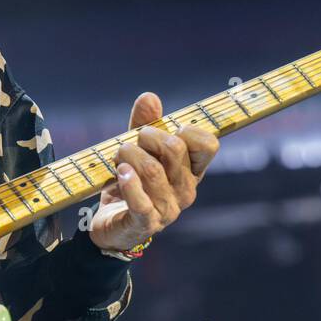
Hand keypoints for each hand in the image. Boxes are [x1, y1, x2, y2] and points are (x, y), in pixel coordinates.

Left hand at [87, 91, 218, 251]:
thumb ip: (145, 124)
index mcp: (191, 171)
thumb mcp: (139, 151)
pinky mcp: (145, 223)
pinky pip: (140, 201)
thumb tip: (149, 96)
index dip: (186, 129)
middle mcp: (185, 190)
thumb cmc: (132, 183)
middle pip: (175, 149)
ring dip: (128, 155)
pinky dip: (128, 183)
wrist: (112, 224)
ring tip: (117, 158)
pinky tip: (120, 173)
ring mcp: (168, 209)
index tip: (164, 130)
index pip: (208, 144)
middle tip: (130, 143)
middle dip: (147, 137)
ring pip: (152, 170)